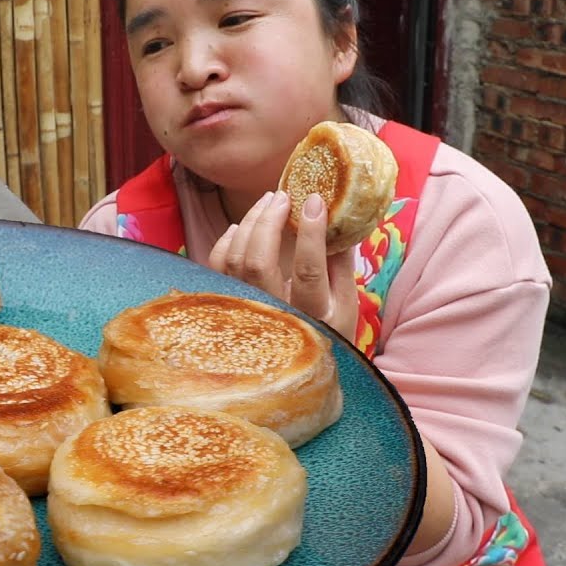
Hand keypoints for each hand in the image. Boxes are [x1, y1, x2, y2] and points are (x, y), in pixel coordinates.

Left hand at [208, 191, 358, 341]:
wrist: (299, 369)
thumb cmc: (329, 331)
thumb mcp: (347, 304)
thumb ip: (343, 264)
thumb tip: (340, 220)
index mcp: (311, 316)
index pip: (307, 270)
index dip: (310, 232)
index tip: (314, 200)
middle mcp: (274, 315)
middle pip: (258, 261)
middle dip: (268, 221)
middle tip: (283, 195)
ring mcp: (247, 312)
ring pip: (234, 261)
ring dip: (249, 224)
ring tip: (267, 202)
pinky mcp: (229, 306)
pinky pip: (218, 268)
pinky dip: (228, 241)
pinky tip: (241, 226)